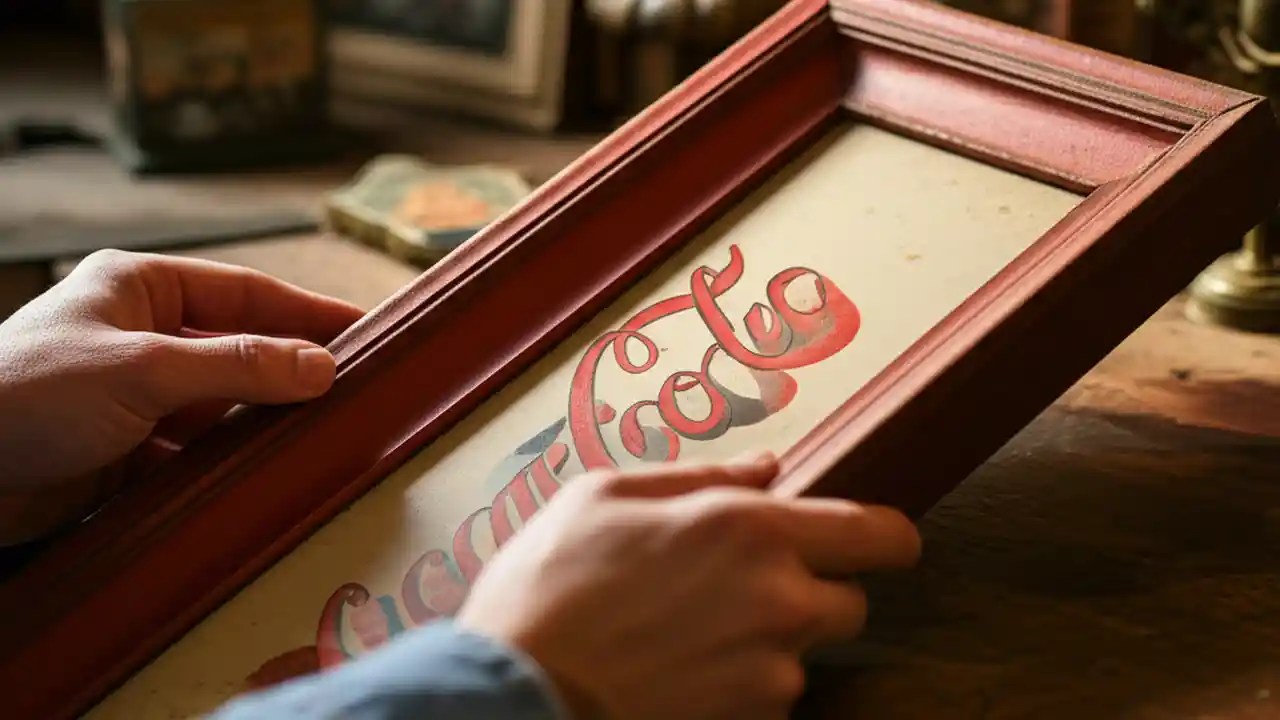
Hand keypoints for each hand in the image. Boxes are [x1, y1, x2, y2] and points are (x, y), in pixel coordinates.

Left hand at [0, 249, 363, 544]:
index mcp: (138, 288)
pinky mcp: (120, 451)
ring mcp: (129, 396)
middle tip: (354, 393)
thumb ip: (236, 365)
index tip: (366, 329)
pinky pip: (191, 453)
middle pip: (237, 350)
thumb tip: (321, 365)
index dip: (308, 310)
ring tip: (318, 439)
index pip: (246, 292)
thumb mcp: (142, 369)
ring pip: (218, 406)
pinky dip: (223, 467)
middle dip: (289, 374)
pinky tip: (259, 478)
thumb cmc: (26, 394)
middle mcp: (138, 336)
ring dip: (258, 425)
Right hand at [457, 452, 921, 719]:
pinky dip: (737, 686)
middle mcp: (778, 603)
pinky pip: (766, 699)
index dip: (887, 538)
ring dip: (766, 644)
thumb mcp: (605, 495)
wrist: (515, 692)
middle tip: (740, 591)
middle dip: (810, 595)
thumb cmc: (548, 585)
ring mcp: (768, 675)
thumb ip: (699, 475)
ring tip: (685, 634)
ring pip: (802, 655)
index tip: (874, 543)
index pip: (880, 535)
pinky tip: (677, 672)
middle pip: (851, 604)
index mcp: (750, 530)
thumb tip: (766, 467)